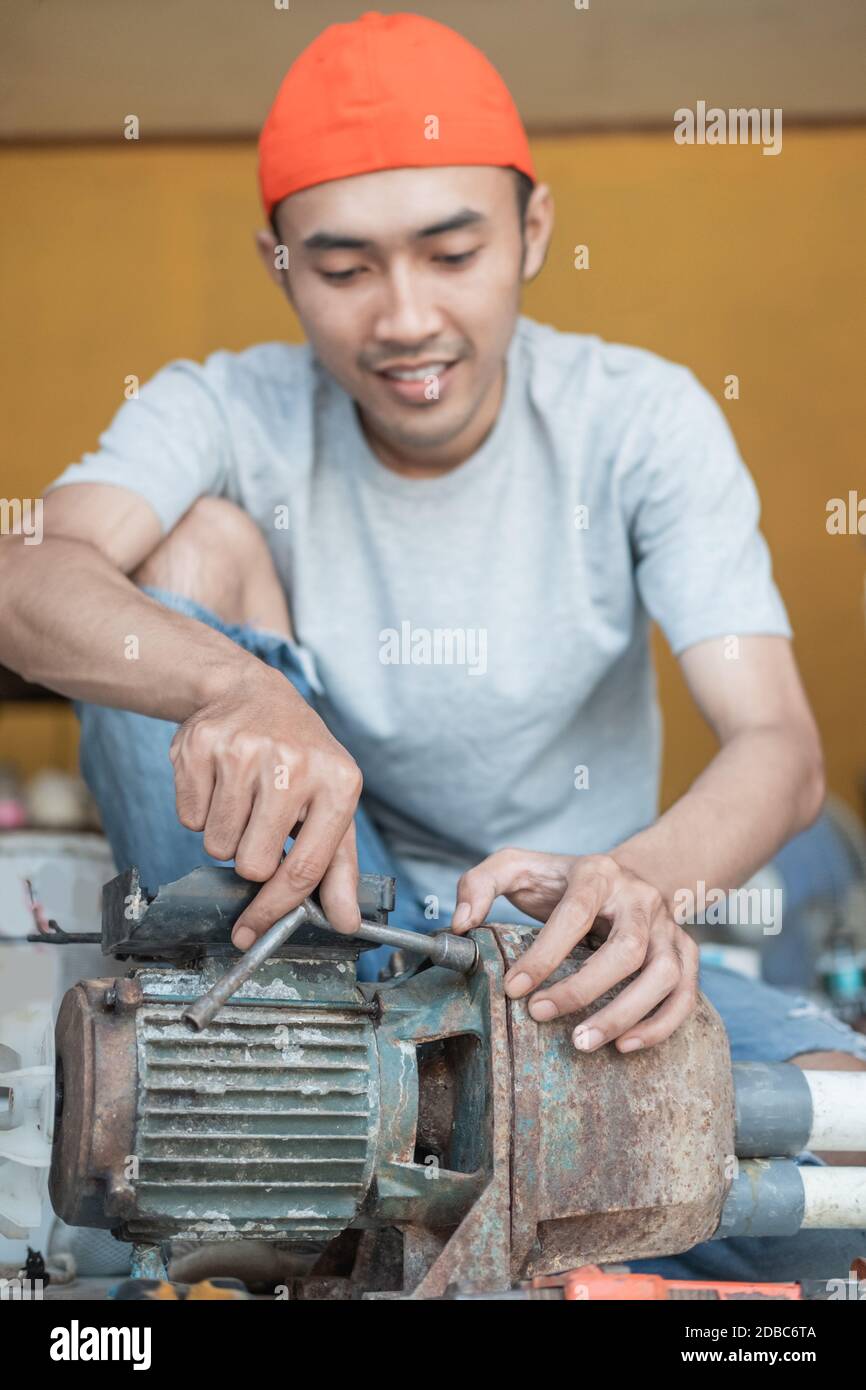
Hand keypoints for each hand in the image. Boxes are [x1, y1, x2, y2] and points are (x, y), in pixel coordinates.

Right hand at [168, 665, 362, 945]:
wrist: (251, 693)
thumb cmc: (299, 756)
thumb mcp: (331, 803)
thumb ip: (337, 867)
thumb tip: (346, 921)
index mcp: (338, 782)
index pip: (305, 868)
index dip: (275, 910)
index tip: (250, 934)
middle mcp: (294, 763)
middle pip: (253, 864)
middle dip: (249, 856)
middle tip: (260, 823)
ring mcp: (244, 751)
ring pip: (216, 846)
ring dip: (225, 833)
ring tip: (243, 797)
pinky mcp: (201, 746)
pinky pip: (189, 819)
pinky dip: (201, 811)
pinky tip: (219, 781)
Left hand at [449, 849, 698, 1052]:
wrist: (627, 877)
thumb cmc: (564, 882)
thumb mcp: (518, 867)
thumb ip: (480, 883)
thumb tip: (462, 923)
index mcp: (597, 874)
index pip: (574, 913)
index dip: (544, 954)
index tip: (514, 988)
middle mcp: (640, 899)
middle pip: (627, 949)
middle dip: (583, 989)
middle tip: (540, 1015)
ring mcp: (668, 928)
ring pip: (663, 975)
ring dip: (625, 1014)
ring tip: (582, 1043)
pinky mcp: (685, 954)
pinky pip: (685, 994)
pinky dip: (660, 1025)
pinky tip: (625, 1046)